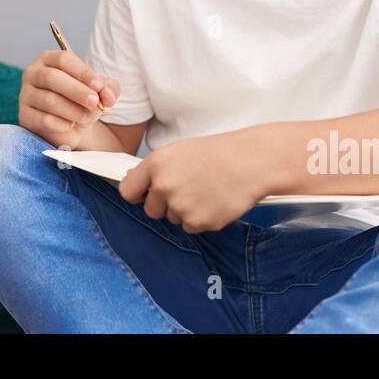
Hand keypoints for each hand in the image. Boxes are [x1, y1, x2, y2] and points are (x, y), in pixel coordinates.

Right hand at [18, 49, 119, 149]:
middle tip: (95, 102)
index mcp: (50, 59)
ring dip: (73, 110)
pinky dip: (62, 124)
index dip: (83, 72)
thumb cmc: (81, 101)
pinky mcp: (24, 116)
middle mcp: (33, 73)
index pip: (64, 59)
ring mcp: (25, 95)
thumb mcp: (98, 92)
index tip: (99, 86)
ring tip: (88, 117)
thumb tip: (108, 95)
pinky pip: (44, 119)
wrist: (70, 126)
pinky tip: (70, 125)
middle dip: (77, 91)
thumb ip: (107, 89)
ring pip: (49, 100)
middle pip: (52, 78)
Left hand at [119, 129, 268, 232]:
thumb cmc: (217, 153)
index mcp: (156, 165)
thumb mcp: (180, 152)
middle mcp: (164, 187)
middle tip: (188, 189)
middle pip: (150, 210)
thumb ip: (156, 170)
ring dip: (186, 210)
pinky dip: (201, 218)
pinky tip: (214, 201)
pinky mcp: (198, 222)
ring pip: (173, 218)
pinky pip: (191, 226)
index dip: (137, 194)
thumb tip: (134, 183)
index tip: (144, 194)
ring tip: (206, 190)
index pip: (127, 191)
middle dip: (164, 204)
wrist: (250, 162)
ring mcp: (180, 206)